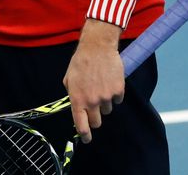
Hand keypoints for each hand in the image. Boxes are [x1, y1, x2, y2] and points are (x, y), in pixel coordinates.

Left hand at [63, 20, 124, 143]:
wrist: (97, 48)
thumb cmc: (80, 62)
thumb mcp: (69, 79)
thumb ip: (72, 95)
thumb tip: (76, 107)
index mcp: (77, 99)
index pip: (81, 125)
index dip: (84, 135)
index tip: (86, 139)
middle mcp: (92, 101)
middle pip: (97, 122)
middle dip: (95, 118)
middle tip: (94, 108)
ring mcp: (106, 97)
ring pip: (107, 110)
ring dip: (104, 103)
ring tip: (99, 86)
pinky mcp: (118, 91)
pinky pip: (117, 100)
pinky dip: (113, 94)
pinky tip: (108, 81)